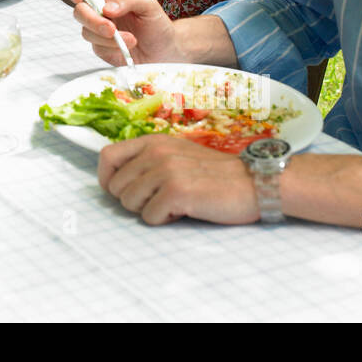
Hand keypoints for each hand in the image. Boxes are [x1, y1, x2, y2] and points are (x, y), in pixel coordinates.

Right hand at [66, 0, 176, 65]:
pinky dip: (112, 47)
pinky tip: (128, 46)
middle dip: (92, 20)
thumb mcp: (148, 4)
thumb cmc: (156, 23)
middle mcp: (99, 10)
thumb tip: (107, 8)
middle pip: (79, 11)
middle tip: (111, 28)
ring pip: (86, 31)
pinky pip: (96, 47)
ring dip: (107, 37)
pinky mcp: (101, 47)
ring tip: (131, 39)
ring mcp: (98, 30)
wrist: (164, 50)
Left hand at [98, 135, 260, 224]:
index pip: (107, 156)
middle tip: (160, 200)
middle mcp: (156, 152)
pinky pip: (150, 217)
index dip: (107, 179)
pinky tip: (185, 211)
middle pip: (115, 187)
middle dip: (134, 200)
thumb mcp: (179, 154)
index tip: (122, 190)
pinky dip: (166, 220)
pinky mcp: (176, 192)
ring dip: (150, 211)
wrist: (255, 182)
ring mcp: (165, 171)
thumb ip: (150, 160)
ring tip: (175, 203)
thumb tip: (119, 178)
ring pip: (129, 204)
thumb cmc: (217, 174)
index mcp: (153, 141)